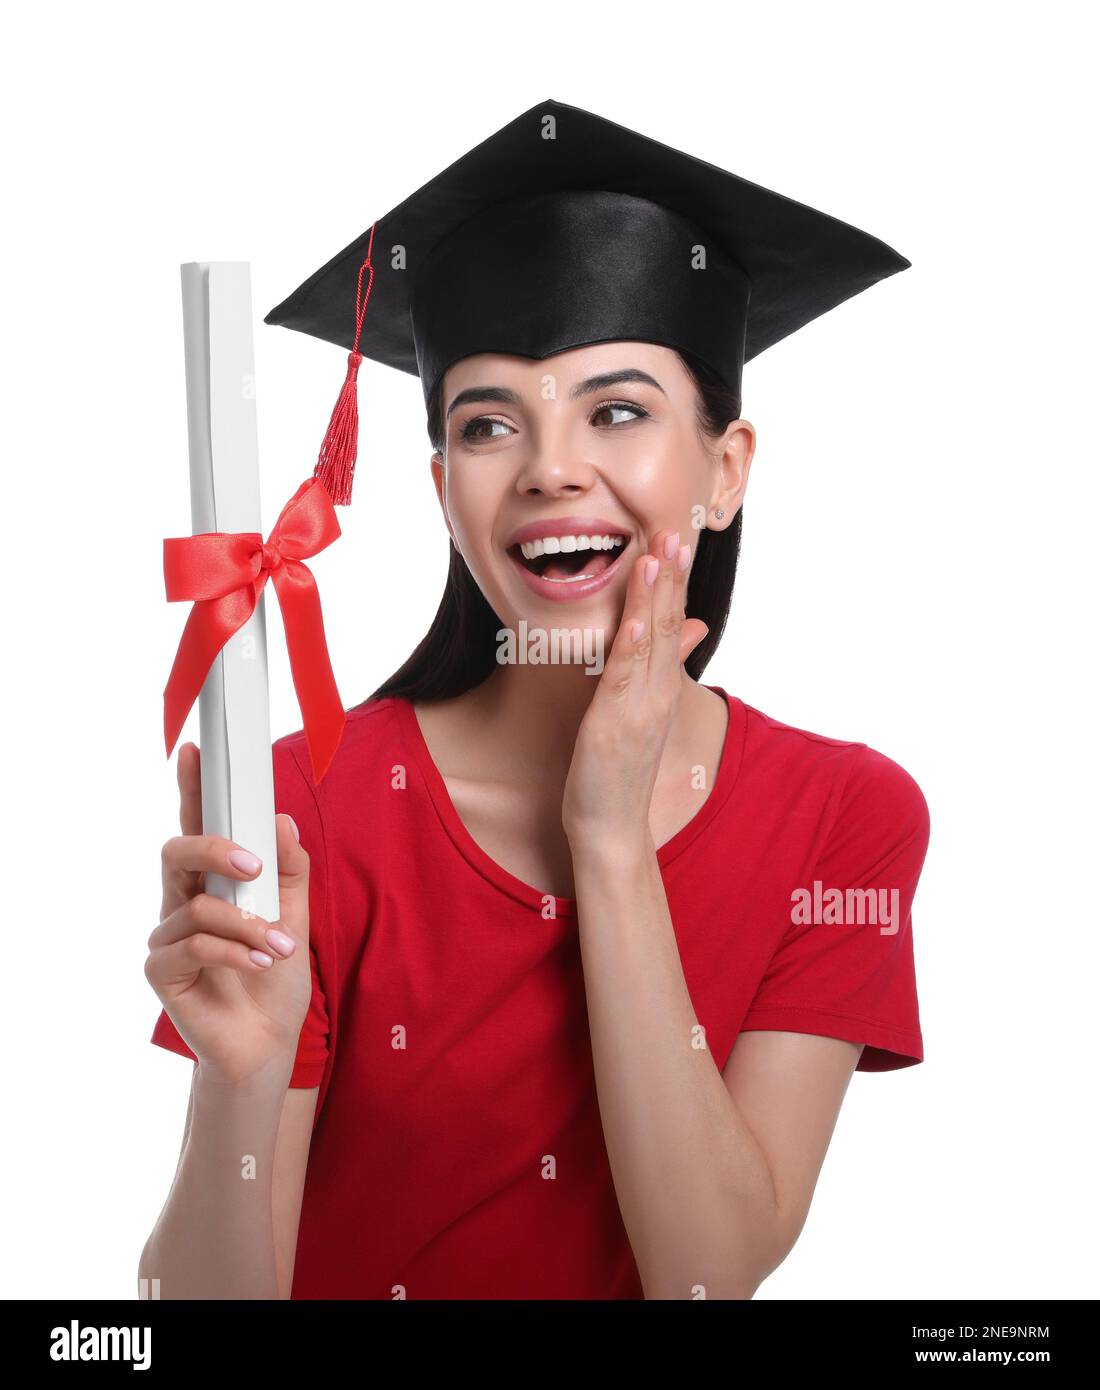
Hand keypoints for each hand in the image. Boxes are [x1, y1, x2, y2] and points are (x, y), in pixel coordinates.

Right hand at [144, 742, 313, 1086]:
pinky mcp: (163, 972)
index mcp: (213, 884)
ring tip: (281, 948)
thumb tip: (281, 821)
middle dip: (215, 850)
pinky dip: (233, 952)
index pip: (196, 827)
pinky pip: (191, 946)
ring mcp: (167, 938)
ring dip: (247, 925)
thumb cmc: (276, 977)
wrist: (268, 1043)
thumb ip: (290, 871)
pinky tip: (260, 963)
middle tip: (254, 867)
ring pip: (195, 906)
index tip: (197, 752)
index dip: (192, 789)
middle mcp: (182, 904)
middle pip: (176, 852)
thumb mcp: (296, 917)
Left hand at [562, 528, 708, 847]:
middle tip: (673, 531)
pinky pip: (624, 682)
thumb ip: (662, 669)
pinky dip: (630, 650)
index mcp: (660, 688)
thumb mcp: (642, 711)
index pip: (670, 624)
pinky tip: (633, 622)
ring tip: (656, 557)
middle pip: (666, 625)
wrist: (612, 828)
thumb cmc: (619, 771)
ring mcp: (638, 710)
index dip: (673, 582)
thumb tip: (690, 627)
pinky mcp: (614, 727)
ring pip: (649, 645)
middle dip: (670, 578)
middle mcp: (656, 693)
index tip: (674, 540)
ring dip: (652, 600)